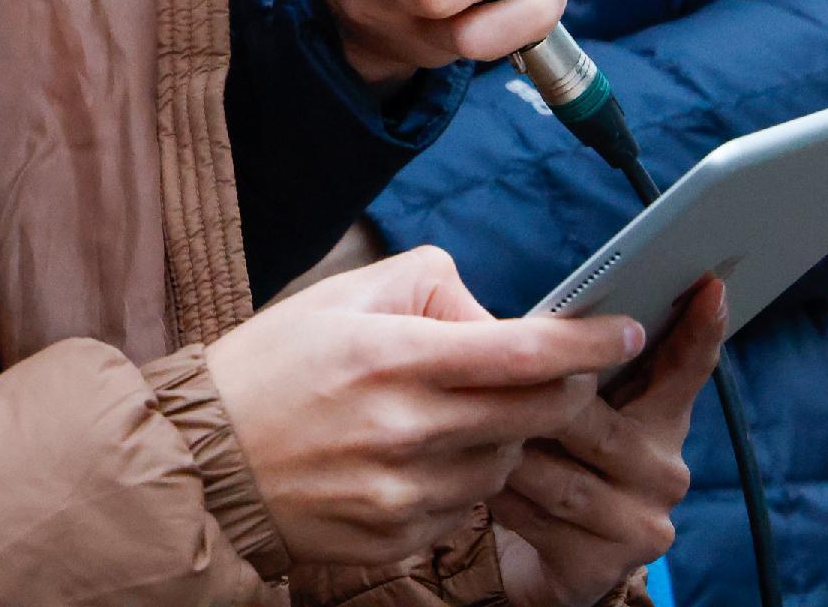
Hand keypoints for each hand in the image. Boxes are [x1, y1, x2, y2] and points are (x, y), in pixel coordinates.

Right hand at [207, 245, 645, 569]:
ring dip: (504, 437)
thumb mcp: (338, 297)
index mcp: (392, 357)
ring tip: (450, 415)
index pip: (521, 351)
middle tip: (556, 373)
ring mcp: (403, 493)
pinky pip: (466, 508)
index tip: (623, 330)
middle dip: (560, 390)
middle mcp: (404, 429)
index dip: (586, 342)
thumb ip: (427, 287)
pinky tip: (416, 459)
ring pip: (504, 463)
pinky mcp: (397, 539)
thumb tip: (497, 316)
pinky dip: (462, 480)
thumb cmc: (272, 369)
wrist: (204, 465)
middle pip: (531, 413)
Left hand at [494, 281, 726, 606]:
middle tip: (491, 380)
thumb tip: (539, 324)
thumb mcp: (570, 409)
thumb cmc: (552, 458)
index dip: (699, 328)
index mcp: (662, 418)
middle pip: (593, 421)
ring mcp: (640, 522)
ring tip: (472, 434)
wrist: (540, 556)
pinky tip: (480, 485)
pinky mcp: (603, 565)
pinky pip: (538, 518)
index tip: (710, 285)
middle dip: (534, 406)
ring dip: (507, 454)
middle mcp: (664, 470)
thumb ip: (574, 368)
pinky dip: (501, 498)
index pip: (687, 367)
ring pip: (559, 475)